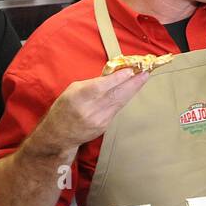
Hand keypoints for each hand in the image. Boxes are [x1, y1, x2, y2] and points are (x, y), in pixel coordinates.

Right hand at [36, 69, 150, 153]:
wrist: (60, 135)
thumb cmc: (64, 109)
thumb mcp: (72, 90)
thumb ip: (92, 83)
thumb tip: (112, 75)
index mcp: (78, 98)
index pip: (100, 87)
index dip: (116, 79)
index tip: (129, 71)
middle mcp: (90, 110)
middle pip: (115, 95)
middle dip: (133, 83)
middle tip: (145, 72)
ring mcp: (99, 120)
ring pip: (120, 102)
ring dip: (133, 89)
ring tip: (143, 78)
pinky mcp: (105, 126)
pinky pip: (117, 109)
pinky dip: (125, 98)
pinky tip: (132, 90)